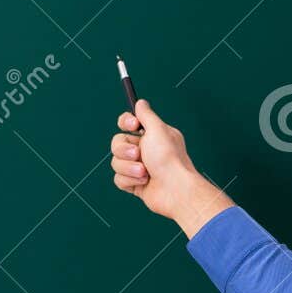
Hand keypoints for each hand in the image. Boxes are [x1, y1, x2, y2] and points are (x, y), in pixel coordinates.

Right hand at [111, 99, 232, 238]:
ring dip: (129, 167)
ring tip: (145, 172)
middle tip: (138, 154)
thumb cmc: (169, 159)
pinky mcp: (135, 184)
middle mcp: (145, 150)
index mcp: (152, 136)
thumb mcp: (158, 129)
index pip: (128, 124)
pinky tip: (143, 182)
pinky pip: (118, 179)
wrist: (175, 189)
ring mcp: (139, 167)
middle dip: (124, 150)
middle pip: (117, 143)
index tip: (133, 125)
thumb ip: (146, 115)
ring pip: (116, 162)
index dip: (125, 123)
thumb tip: (140, 102)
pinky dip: (129, 180)